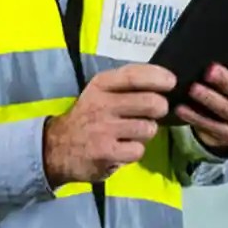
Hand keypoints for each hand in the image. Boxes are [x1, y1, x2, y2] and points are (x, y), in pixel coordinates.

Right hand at [44, 64, 174, 185]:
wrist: (56, 148)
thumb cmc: (88, 117)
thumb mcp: (100, 92)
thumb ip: (127, 84)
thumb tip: (164, 79)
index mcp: (101, 85)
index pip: (135, 75)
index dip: (158, 77)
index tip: (171, 82)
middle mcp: (102, 104)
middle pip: (151, 103)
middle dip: (160, 108)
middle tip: (155, 112)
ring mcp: (103, 129)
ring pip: (148, 128)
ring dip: (146, 131)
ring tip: (133, 133)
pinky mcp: (105, 152)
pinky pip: (138, 150)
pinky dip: (135, 151)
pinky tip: (123, 148)